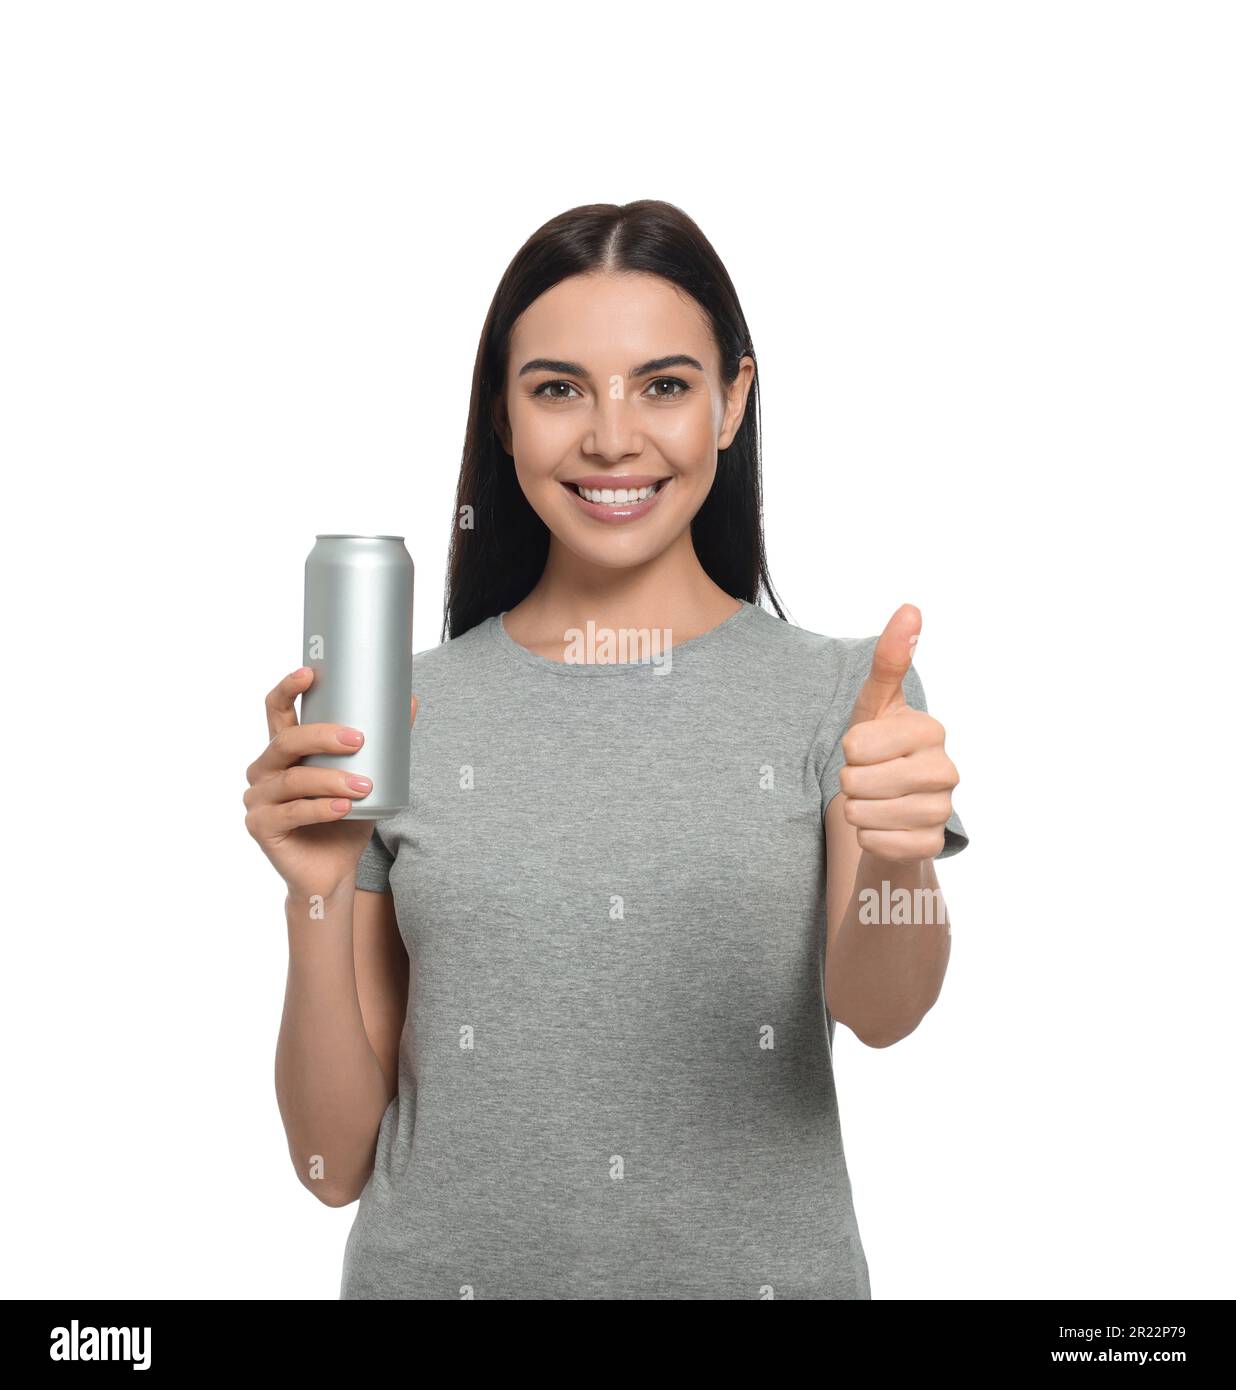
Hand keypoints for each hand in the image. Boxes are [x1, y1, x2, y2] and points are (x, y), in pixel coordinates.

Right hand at [244, 667, 417, 898]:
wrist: (333, 872)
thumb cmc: (346, 819)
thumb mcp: (367, 775)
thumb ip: (383, 743)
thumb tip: (412, 700)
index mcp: (284, 751)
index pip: (277, 711)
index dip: (287, 689)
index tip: (309, 672)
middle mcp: (265, 770)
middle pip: (286, 741)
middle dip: (323, 736)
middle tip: (359, 739)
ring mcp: (258, 799)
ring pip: (293, 780)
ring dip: (331, 779)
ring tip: (364, 785)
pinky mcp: (260, 827)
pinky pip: (291, 813)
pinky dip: (320, 809)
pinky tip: (343, 808)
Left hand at [837, 604, 958, 864]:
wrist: (888, 808)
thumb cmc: (877, 747)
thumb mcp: (875, 703)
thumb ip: (890, 659)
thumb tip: (910, 608)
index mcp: (931, 730)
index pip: (855, 744)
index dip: (848, 749)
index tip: (864, 748)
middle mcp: (947, 769)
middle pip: (857, 781)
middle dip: (848, 782)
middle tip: (866, 778)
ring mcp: (943, 810)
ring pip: (864, 815)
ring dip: (856, 811)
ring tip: (873, 801)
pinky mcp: (932, 845)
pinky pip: (878, 844)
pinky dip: (868, 838)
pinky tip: (882, 827)